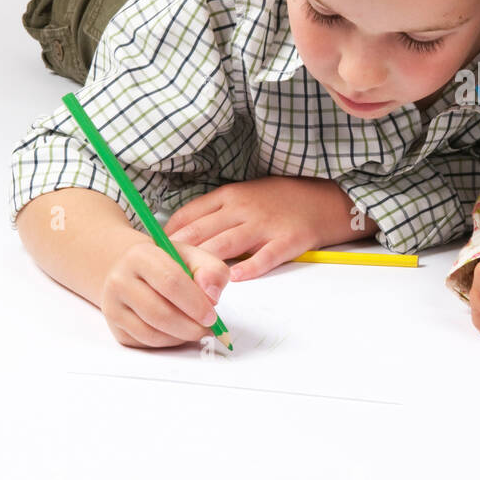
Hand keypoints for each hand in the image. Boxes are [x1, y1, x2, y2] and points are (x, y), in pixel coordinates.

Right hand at [99, 238, 229, 347]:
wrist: (131, 270)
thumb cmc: (165, 263)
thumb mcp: (192, 256)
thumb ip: (211, 270)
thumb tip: (212, 296)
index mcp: (141, 255)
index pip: (171, 282)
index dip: (195, 303)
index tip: (212, 316)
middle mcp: (120, 280)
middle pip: (159, 313)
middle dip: (190, 327)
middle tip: (209, 329)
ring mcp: (113, 305)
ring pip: (151, 333)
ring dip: (181, 337)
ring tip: (197, 330)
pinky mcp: (115, 327)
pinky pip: (145, 343)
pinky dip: (168, 342)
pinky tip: (180, 332)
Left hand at [163, 177, 372, 280]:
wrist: (329, 198)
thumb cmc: (284, 199)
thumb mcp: (247, 195)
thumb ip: (216, 212)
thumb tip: (181, 233)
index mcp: (230, 196)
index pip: (188, 216)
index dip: (166, 237)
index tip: (151, 255)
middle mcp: (244, 208)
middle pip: (201, 233)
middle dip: (177, 255)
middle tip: (158, 276)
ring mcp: (266, 224)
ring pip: (226, 245)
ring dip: (203, 265)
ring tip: (185, 284)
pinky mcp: (288, 240)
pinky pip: (265, 256)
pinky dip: (249, 268)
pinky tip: (233, 279)